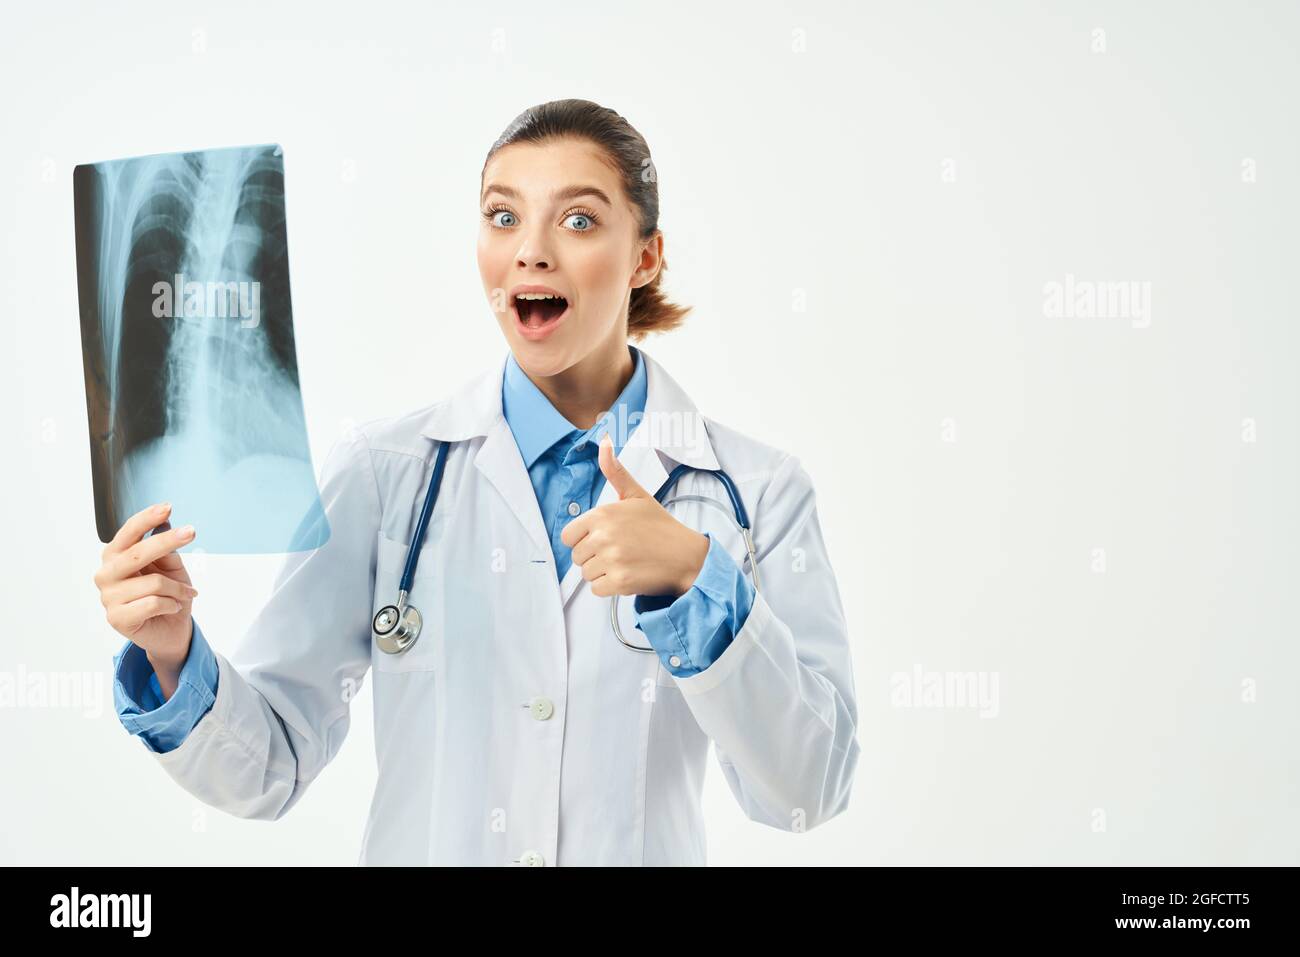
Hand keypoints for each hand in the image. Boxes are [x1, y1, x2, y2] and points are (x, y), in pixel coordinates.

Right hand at [94, 502, 198, 681]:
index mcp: (115, 557)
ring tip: (185, 594)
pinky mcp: (117, 618)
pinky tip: (172, 607)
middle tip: (191, 533)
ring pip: (153, 583)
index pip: (127, 534)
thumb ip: (166, 549)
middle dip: (167, 541)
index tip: (167, 508)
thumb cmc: (168, 595)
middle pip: (137, 553)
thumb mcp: (172, 568)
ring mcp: (108, 597)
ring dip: (178, 588)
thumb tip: (165, 524)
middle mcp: (106, 574)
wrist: (170, 630)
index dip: (145, 519)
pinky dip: (172, 604)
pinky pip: (153, 603)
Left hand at [561, 433, 709, 597]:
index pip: (569, 536)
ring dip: (602, 573)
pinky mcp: (619, 582)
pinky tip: (627, 575)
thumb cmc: (661, 527)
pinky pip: (597, 589)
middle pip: (577, 557)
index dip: (583, 539)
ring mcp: (611, 560)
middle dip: (594, 557)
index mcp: (603, 514)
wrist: (686, 556)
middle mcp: (604, 536)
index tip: (602, 539)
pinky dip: (609, 587)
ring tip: (625, 562)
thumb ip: (615, 472)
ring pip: (587, 574)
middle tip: (619, 551)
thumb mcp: (637, 495)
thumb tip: (604, 441)